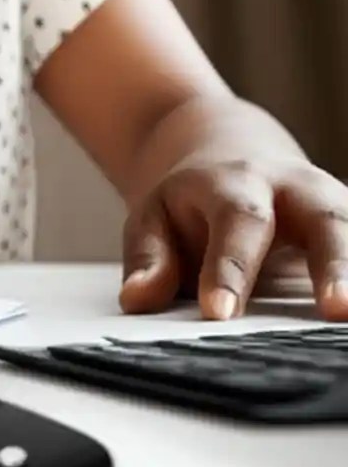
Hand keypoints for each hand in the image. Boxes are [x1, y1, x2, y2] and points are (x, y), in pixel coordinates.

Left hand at [119, 157, 347, 320]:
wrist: (226, 153)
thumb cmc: (188, 202)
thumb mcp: (152, 218)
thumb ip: (148, 259)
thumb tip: (137, 299)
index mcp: (235, 184)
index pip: (237, 223)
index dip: (230, 268)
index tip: (220, 313)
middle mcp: (295, 188)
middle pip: (325, 218)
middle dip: (335, 263)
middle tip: (336, 308)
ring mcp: (334, 204)